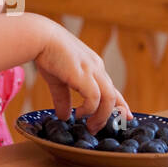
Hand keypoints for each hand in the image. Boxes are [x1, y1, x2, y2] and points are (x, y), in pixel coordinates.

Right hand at [32, 18, 130, 132]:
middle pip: (114, 95)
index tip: (126, 116)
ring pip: (108, 98)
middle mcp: (97, 68)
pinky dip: (89, 109)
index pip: (111, 88)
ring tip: (90, 126)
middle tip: (98, 129)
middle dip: (112, 115)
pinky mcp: (83, 74)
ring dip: (101, 116)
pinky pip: (95, 97)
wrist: (41, 38)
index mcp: (94, 67)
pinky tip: (78, 114)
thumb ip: (63, 99)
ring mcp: (92, 70)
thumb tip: (64, 117)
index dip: (120, 104)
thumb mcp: (57, 80)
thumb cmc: (48, 54)